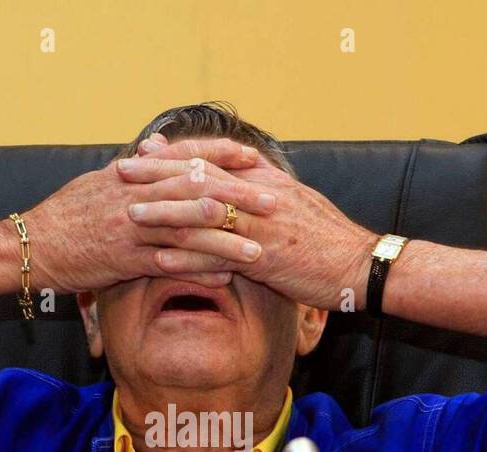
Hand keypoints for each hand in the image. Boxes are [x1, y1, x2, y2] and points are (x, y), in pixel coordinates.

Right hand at [20, 146, 271, 293]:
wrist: (29, 246)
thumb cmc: (63, 217)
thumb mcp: (97, 184)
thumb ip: (131, 172)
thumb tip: (154, 153)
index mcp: (131, 174)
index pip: (184, 158)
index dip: (220, 156)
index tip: (254, 157)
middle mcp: (135, 195)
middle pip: (196, 191)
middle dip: (238, 195)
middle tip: (275, 200)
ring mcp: (130, 228)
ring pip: (188, 229)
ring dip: (227, 239)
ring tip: (260, 248)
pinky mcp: (123, 260)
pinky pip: (168, 264)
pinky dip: (197, 269)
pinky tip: (225, 278)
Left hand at [122, 137, 377, 310]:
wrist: (364, 266)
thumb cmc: (331, 242)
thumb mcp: (300, 205)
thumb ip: (268, 189)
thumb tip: (243, 173)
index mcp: (268, 183)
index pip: (215, 160)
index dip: (178, 155)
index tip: (146, 149)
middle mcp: (261, 198)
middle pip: (201, 178)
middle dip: (159, 174)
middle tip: (122, 170)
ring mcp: (262, 227)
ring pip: (205, 215)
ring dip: (164, 214)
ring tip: (128, 214)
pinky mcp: (265, 259)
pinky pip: (219, 256)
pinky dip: (188, 258)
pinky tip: (159, 261)